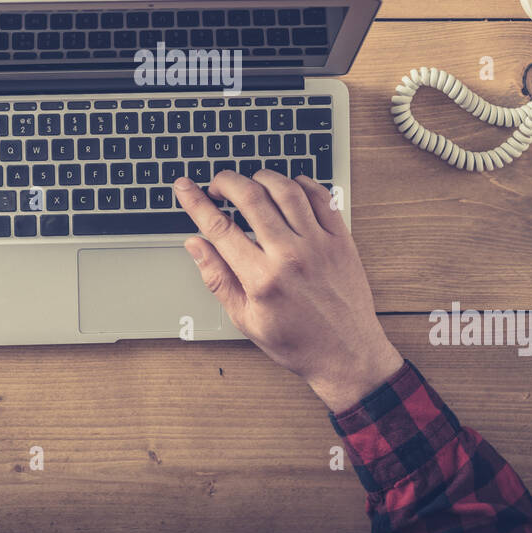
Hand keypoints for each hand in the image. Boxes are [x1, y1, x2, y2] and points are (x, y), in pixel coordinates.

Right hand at [173, 172, 402, 413]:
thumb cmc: (298, 343)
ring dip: (261, 177)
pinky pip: (321, 197)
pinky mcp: (341, 240)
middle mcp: (290, 256)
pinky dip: (301, 183)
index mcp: (261, 278)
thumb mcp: (246, 320)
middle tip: (217, 185)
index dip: (195, 202)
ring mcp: (319, 244)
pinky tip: (288, 188)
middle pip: (251, 197)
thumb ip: (217, 278)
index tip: (184, 186)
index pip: (219, 227)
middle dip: (226, 181)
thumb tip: (195, 245)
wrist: (347, 355)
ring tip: (250, 184)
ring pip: (286, 189)